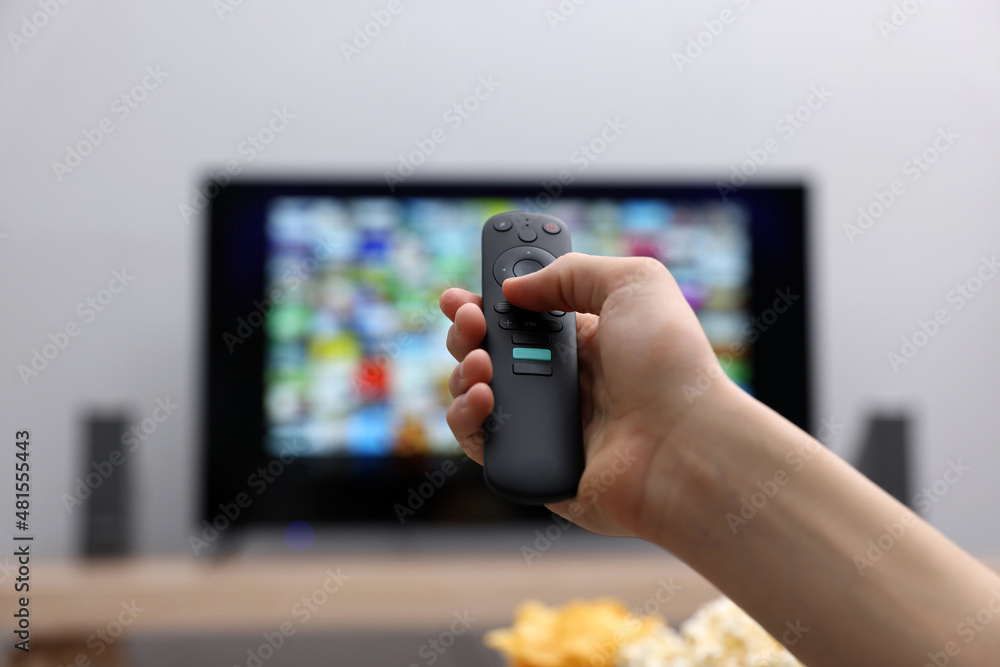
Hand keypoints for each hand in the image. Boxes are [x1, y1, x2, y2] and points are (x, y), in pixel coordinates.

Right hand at [440, 252, 734, 541]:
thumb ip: (572, 272)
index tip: (463, 291)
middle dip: (467, 328)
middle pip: (490, 349)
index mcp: (587, 339)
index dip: (489, 299)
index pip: (523, 314)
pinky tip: (483, 397)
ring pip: (475, 392)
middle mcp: (564, 381)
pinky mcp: (534, 464)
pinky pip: (480, 441)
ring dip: (463, 369)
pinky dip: (465, 417)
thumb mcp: (634, 284)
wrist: (685, 445)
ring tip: (480, 362)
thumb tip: (514, 287)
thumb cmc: (671, 364)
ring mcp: (547, 424)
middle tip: (469, 318)